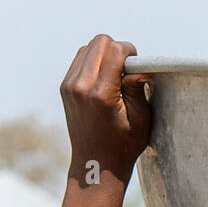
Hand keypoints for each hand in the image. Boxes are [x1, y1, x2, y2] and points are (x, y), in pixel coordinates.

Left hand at [60, 35, 152, 186]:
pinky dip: (94, 62)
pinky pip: (80, 59)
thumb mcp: (140, 119)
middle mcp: (81, 87)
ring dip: (104, 54)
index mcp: (101, 95)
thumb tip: (142, 66)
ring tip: (115, 76)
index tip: (137, 67)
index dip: (131, 53)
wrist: (96, 164)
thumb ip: (138, 88)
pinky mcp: (65, 87)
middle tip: (127, 70)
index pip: (115, 50)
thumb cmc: (124, 145)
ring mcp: (69, 86)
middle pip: (100, 42)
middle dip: (117, 50)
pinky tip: (104, 80)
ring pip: (88, 47)